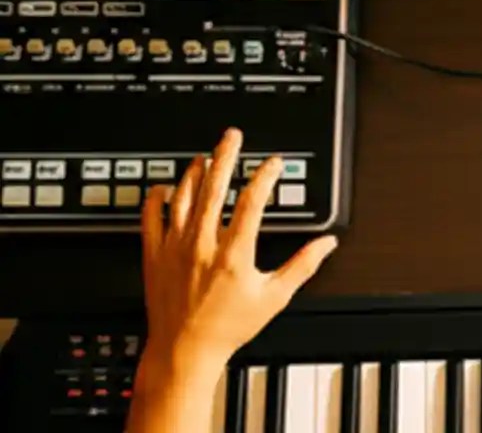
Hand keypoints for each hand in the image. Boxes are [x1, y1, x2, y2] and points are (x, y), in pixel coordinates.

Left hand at [140, 128, 337, 374]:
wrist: (184, 349)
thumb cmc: (227, 327)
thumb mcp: (274, 297)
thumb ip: (302, 266)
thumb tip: (326, 244)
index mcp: (234, 253)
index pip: (252, 201)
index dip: (265, 176)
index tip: (273, 163)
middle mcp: (202, 245)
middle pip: (214, 188)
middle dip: (225, 156)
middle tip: (232, 136)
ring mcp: (175, 248)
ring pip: (183, 197)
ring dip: (193, 172)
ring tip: (202, 157)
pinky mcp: (154, 256)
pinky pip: (151, 218)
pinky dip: (156, 199)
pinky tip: (163, 187)